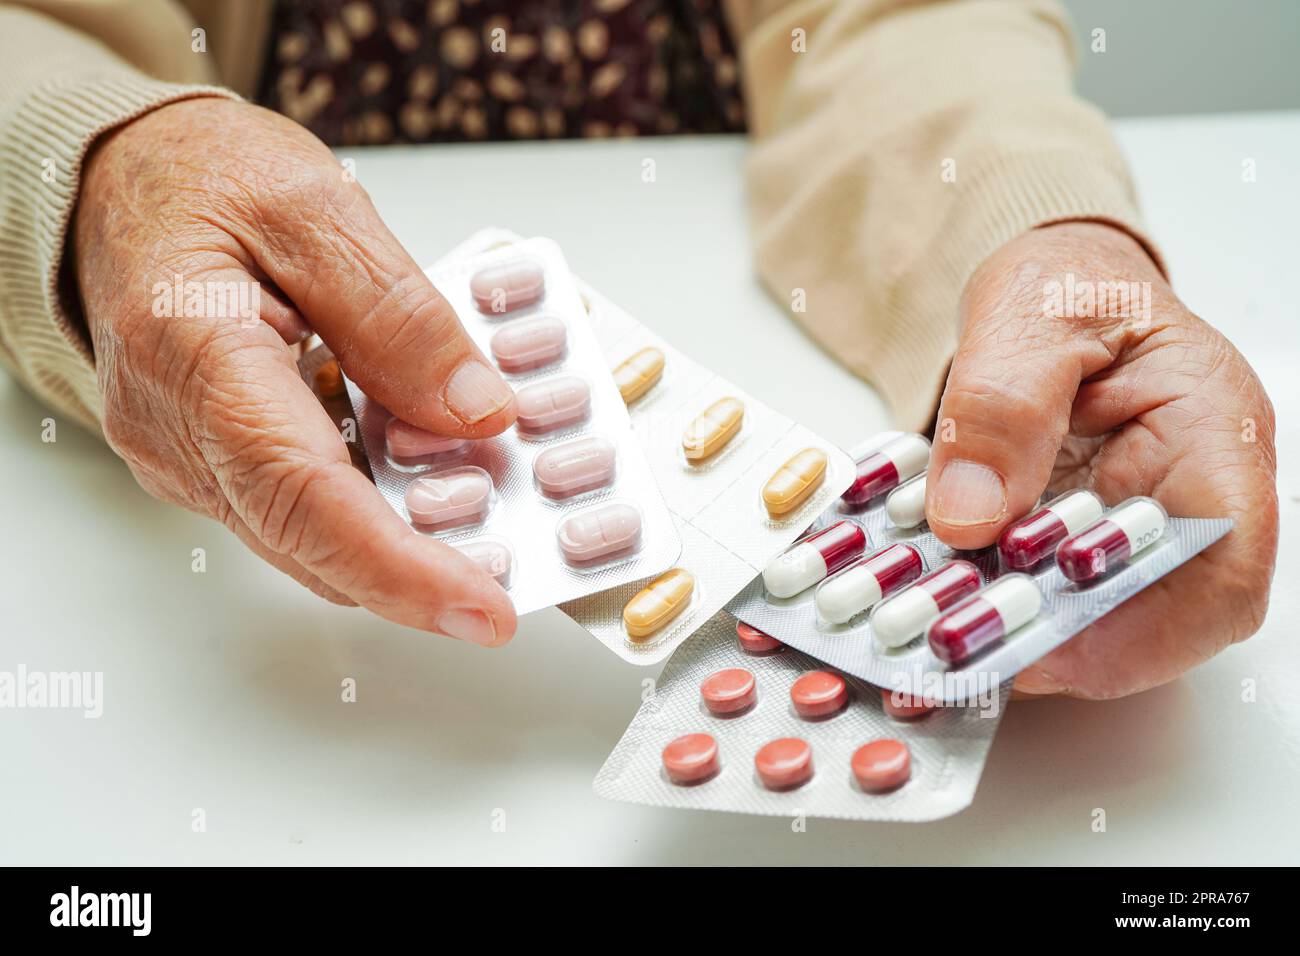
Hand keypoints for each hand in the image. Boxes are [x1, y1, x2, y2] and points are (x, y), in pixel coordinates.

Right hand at [74, 98, 518, 645]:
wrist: (121, 184)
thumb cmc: (196, 178)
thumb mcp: (314, 208)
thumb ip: (398, 315)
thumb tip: (476, 412)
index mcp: (192, 357)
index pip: (300, 495)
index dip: (400, 568)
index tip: (486, 609)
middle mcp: (178, 433)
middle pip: (310, 540)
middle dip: (424, 569)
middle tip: (525, 564)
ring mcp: (191, 461)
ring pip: (312, 538)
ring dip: (408, 537)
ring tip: (499, 508)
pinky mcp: (217, 466)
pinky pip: (305, 508)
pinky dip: (378, 503)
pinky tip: (439, 472)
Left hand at [925, 221, 1277, 697]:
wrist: (1048, 290)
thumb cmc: (1067, 285)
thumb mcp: (1027, 319)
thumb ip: (1002, 410)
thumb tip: (970, 520)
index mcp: (1212, 430)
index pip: (1224, 561)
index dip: (1148, 631)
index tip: (1046, 652)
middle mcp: (1189, 494)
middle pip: (1155, 611)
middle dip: (1057, 642)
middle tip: (958, 646)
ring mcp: (1134, 525)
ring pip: (1094, 614)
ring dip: (1013, 631)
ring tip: (931, 629)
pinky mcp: (1081, 541)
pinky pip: (1043, 591)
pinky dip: (987, 602)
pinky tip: (929, 598)